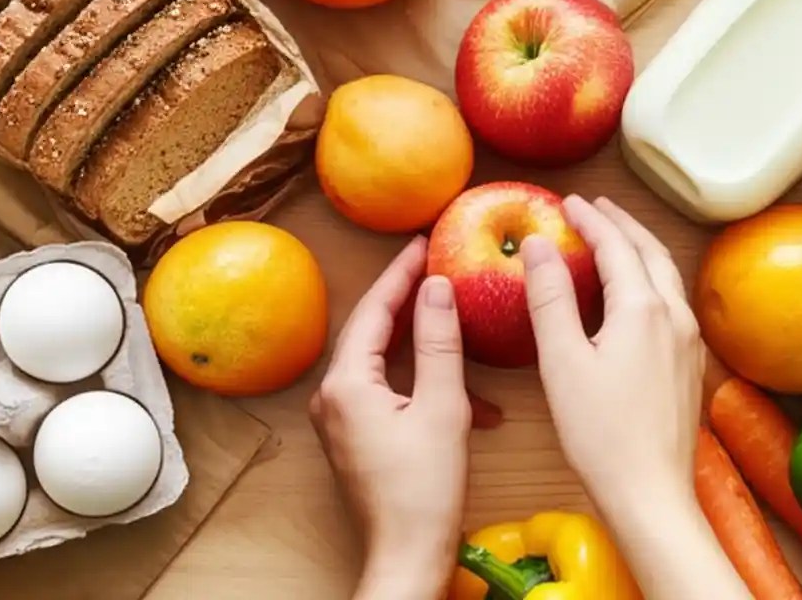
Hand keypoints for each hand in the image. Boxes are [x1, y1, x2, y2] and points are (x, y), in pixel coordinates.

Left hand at [311, 236, 472, 599]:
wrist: (407, 558)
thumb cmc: (424, 491)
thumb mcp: (443, 407)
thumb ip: (440, 341)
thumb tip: (436, 286)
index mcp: (345, 383)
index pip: (373, 310)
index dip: (400, 274)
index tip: (423, 242)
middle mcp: (331, 396)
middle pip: (372, 332)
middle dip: (409, 303)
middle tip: (437, 267)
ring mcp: (339, 419)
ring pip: (383, 364)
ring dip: (424, 351)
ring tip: (461, 329)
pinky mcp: (354, 438)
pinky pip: (386, 392)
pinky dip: (422, 387)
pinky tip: (469, 401)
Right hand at [521, 196, 748, 599]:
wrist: (649, 493)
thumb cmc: (599, 432)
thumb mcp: (561, 360)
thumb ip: (550, 297)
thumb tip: (538, 245)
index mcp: (643, 308)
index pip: (616, 245)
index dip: (590, 219)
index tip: (566, 202)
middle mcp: (674, 317)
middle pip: (650, 253)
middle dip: (622, 224)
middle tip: (594, 207)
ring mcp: (688, 343)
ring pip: (666, 277)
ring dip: (639, 249)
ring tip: (614, 238)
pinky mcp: (688, 367)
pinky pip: (670, 304)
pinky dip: (649, 280)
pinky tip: (633, 294)